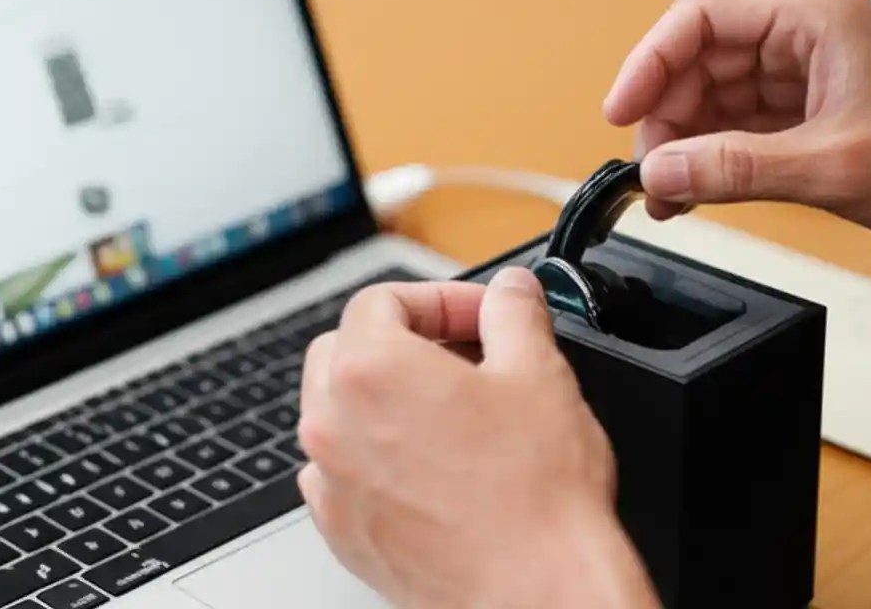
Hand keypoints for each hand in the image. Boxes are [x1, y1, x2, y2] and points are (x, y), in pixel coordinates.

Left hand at [297, 269, 659, 608]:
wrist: (535, 593)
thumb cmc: (534, 497)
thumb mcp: (540, 373)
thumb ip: (515, 313)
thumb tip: (510, 291)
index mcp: (368, 370)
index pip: (381, 300)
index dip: (439, 299)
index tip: (480, 316)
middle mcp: (331, 422)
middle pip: (347, 349)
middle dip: (405, 341)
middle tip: (465, 356)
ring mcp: (330, 480)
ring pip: (338, 411)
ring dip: (386, 399)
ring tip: (452, 412)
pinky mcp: (342, 529)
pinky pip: (342, 470)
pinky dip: (375, 455)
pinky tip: (432, 465)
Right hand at [603, 0, 870, 233]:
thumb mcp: (832, 166)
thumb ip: (737, 170)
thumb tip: (660, 174)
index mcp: (812, 19)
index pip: (701, 19)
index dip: (649, 63)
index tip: (620, 111)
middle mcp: (801, 37)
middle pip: (698, 61)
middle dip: (667, 118)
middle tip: (654, 173)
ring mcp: (800, 74)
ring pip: (709, 96)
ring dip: (681, 145)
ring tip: (671, 195)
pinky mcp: (801, 112)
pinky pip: (733, 125)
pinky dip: (707, 159)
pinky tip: (693, 192)